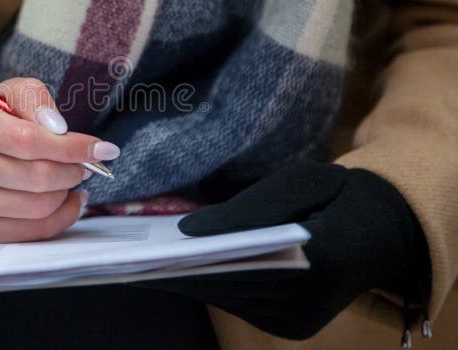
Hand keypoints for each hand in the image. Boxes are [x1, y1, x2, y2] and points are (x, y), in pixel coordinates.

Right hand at [0, 77, 119, 242]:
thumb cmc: (1, 121)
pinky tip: (67, 200)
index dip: (70, 146)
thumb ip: (35, 99)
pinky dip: (62, 216)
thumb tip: (57, 128)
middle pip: (36, 177)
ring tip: (71, 178)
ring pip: (38, 207)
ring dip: (67, 192)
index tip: (102, 148)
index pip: (26, 140)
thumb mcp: (15, 94)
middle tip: (86, 165)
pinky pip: (33, 231)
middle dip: (73, 171)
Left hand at [143, 162, 429, 339]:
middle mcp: (309, 304)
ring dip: (185, 278)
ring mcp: (298, 323)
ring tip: (140, 257)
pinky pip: (236, 304)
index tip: (148, 249)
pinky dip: (205, 283)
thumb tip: (189, 230)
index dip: (194, 257)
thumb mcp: (301, 181)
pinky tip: (173, 265)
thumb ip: (247, 208)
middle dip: (176, 269)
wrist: (381, 231)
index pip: (245, 261)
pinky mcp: (290, 328)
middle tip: (128, 255)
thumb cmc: (338, 194)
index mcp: (324, 260)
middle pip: (227, 286)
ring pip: (227, 298)